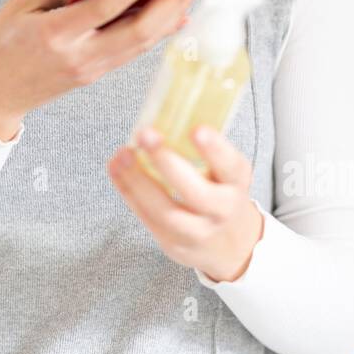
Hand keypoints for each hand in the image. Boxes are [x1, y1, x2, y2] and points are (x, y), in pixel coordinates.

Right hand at [0, 0, 206, 141]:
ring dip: (172, 14)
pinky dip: (158, 31)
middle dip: (172, 1)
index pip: (105, 7)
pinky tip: (175, 14)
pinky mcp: (95, 75)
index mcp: (55, 34)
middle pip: (138, 30)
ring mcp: (90, 70)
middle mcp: (79, 56)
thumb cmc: (1, 43)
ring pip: (143, 43)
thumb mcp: (22, 3)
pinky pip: (134, 51)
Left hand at [107, 124, 264, 282]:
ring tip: (122, 155)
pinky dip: (129, 192)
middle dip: (168, 164)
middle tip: (147, 135)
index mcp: (236, 183)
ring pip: (166, 212)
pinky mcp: (173, 243)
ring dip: (138, 181)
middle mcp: (221, 211)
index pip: (231, 167)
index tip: (197, 129)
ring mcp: (197, 232)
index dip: (215, 150)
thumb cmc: (222, 193)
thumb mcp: (226, 172)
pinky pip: (148, 218)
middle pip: (197, 193)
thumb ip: (204, 149)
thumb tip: (169, 108)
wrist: (231, 245)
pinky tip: (117, 170)